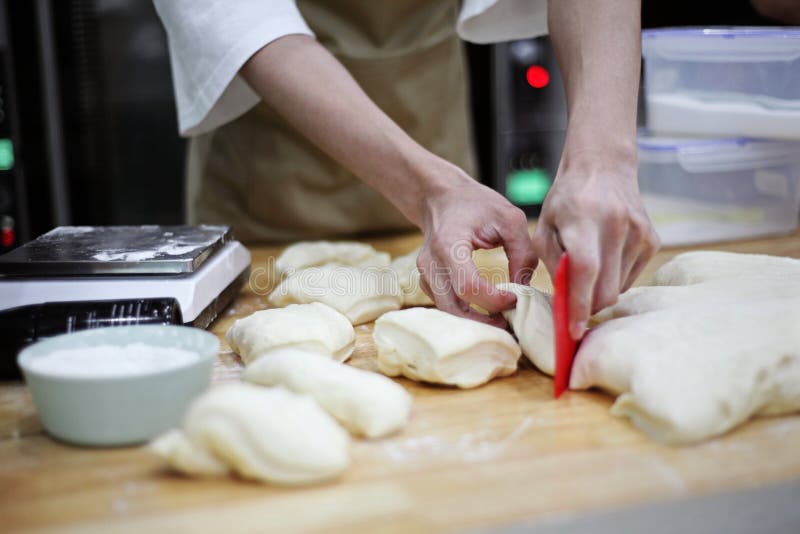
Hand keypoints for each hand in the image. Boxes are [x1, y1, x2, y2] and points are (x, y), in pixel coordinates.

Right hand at [416, 166, 536, 326]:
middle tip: (509, 323)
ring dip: (473, 320)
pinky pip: (444, 303)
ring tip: (499, 319)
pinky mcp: (426, 279)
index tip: (515, 298)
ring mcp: (425, 272)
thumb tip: (524, 287)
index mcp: (449, 244)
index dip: (494, 300)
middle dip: (483, 320)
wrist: (440, 196)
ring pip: (447, 310)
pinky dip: (463, 311)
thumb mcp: (509, 218)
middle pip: (453, 306)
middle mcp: (431, 262)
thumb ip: (523, 252)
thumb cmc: (475, 204)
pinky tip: (483, 310)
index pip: (469, 286)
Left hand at [532, 150, 659, 339]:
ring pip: (619, 288)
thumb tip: (563, 302)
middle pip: (606, 288)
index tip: (573, 331)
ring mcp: (639, 233)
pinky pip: (630, 278)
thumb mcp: (546, 227)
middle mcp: (616, 225)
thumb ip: (552, 264)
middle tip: (573, 310)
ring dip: (599, 291)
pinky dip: (613, 279)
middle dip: (588, 307)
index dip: (579, 304)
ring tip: (587, 268)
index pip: (585, 270)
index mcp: (583, 218)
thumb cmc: (566, 201)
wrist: (603, 167)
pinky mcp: (653, 240)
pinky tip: (605, 258)